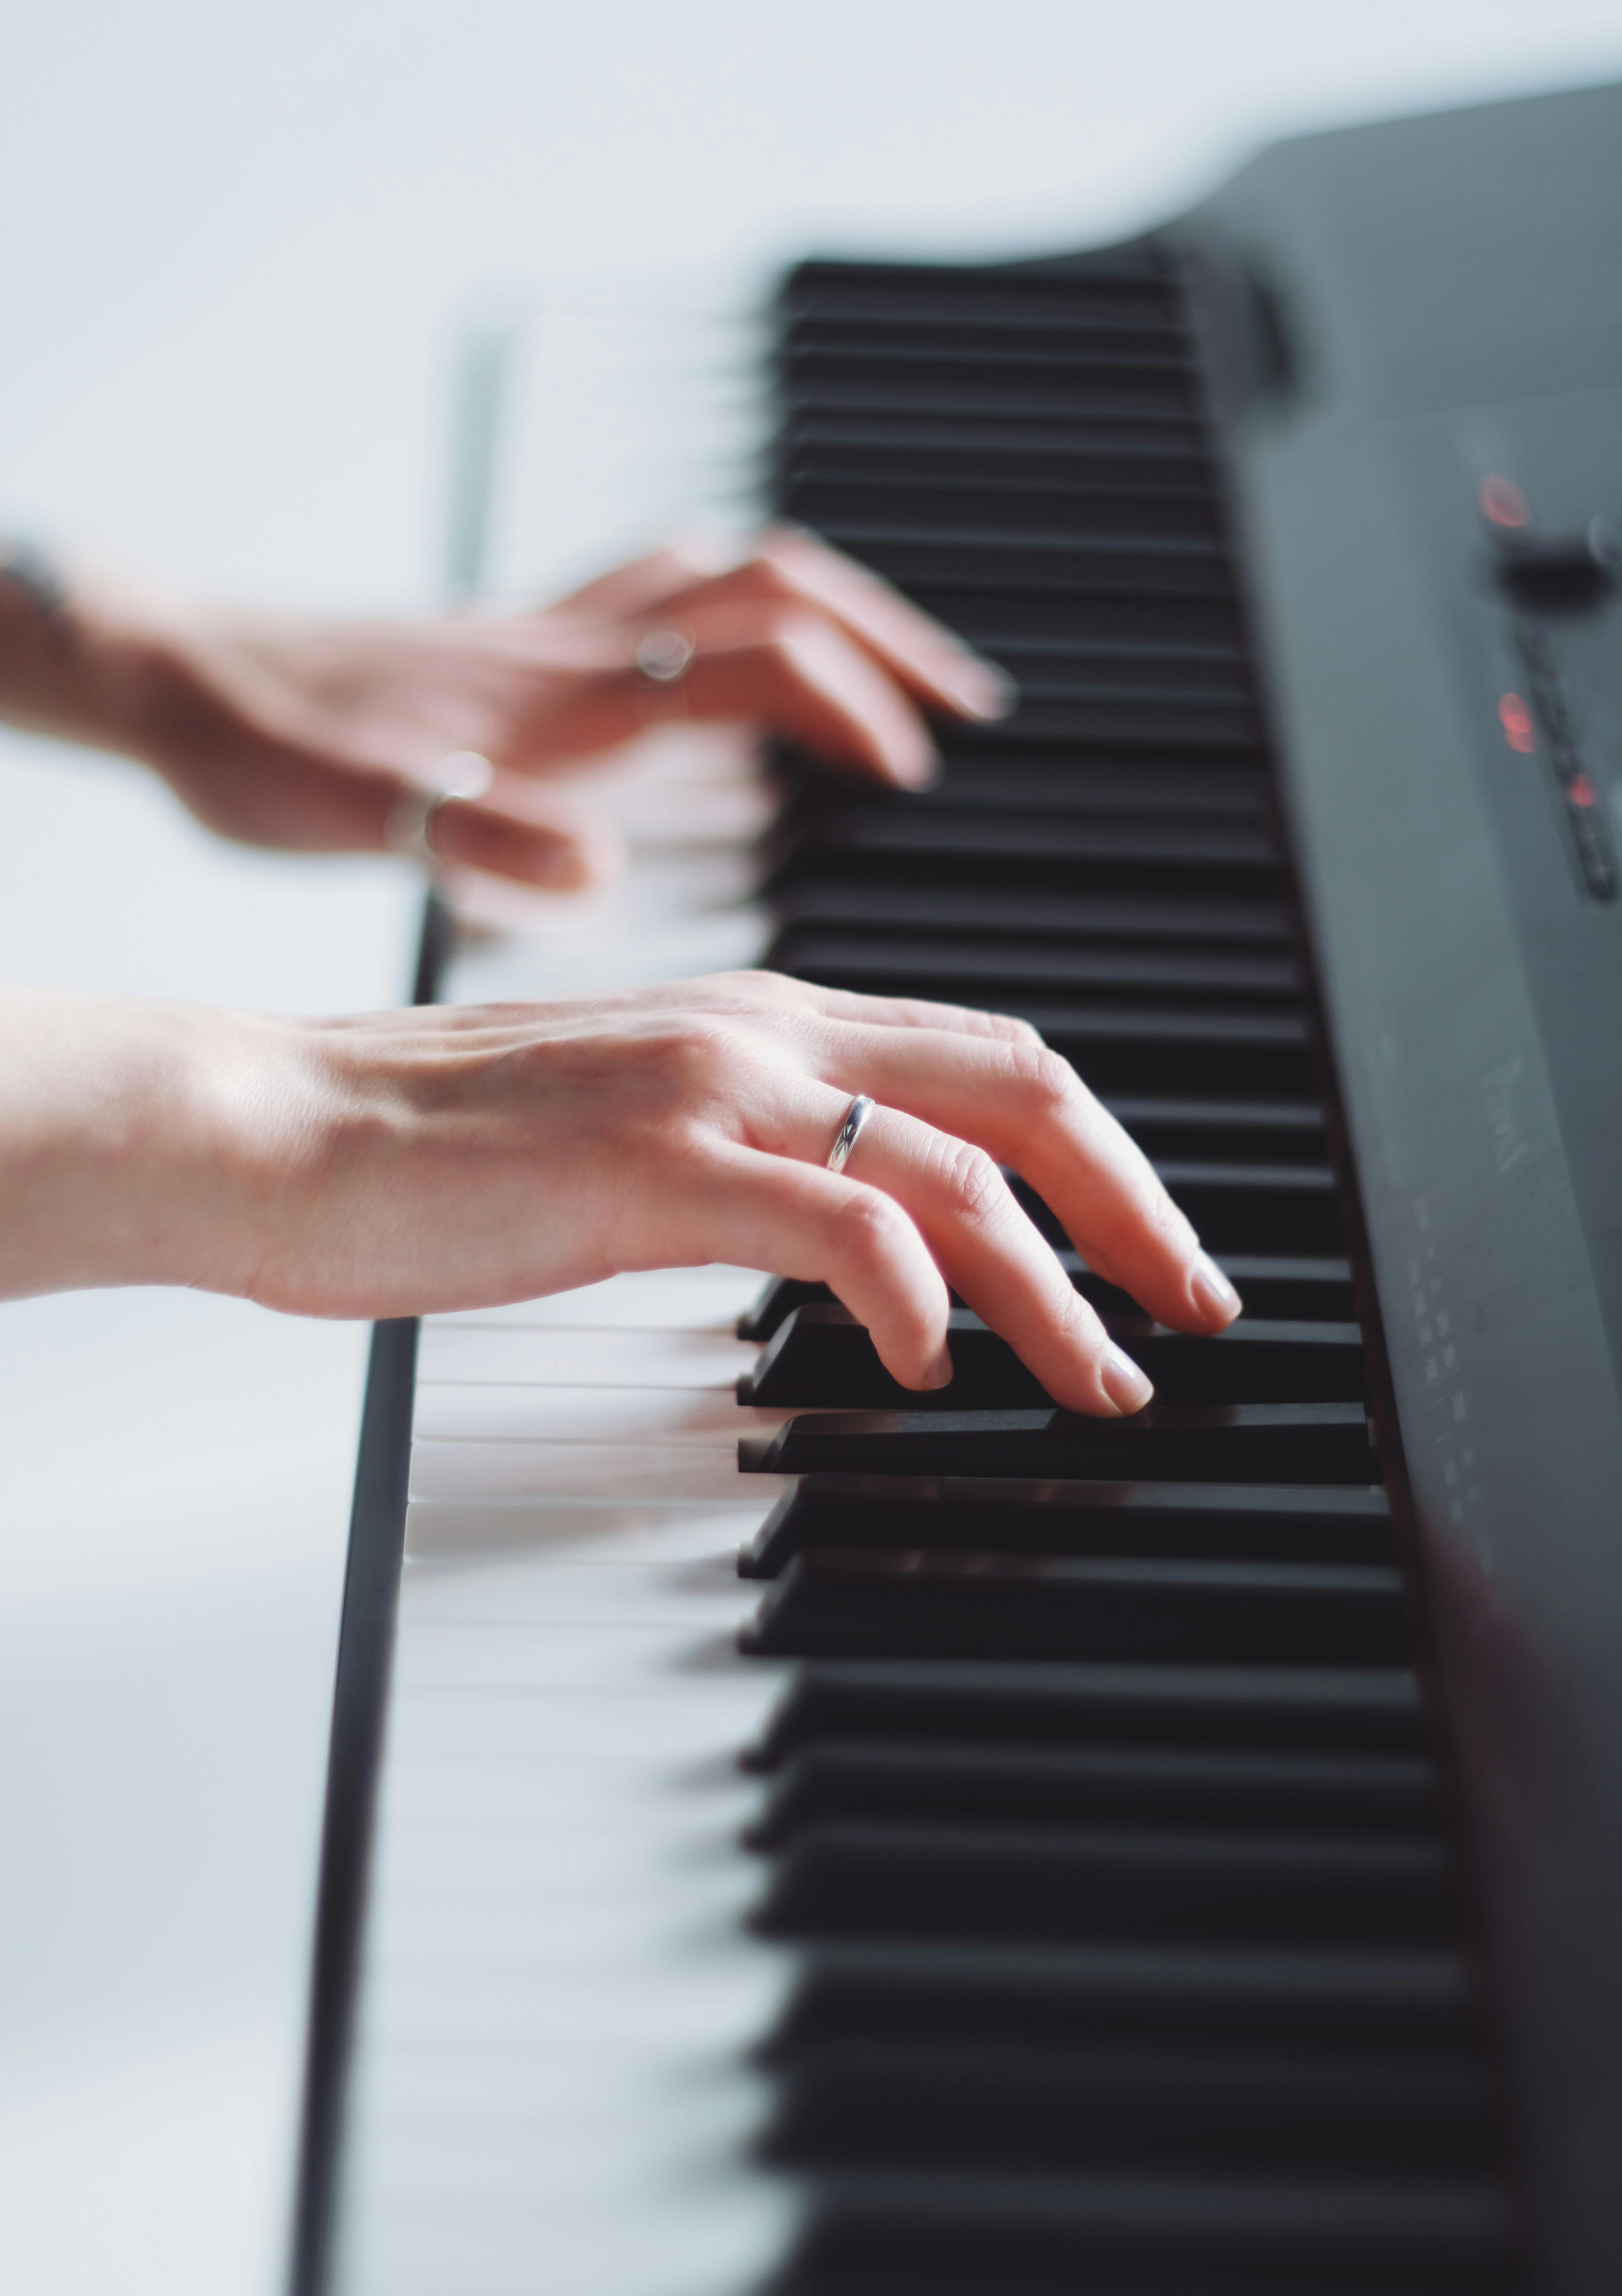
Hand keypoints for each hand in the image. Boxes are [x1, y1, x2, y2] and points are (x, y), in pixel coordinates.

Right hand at [1, 975, 1239, 1415]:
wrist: (272, 1123)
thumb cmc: (424, 1146)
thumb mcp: (623, 1127)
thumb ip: (740, 1155)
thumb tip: (837, 1231)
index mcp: (758, 1017)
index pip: (985, 1059)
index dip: (1097, 1151)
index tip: (1147, 1245)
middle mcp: (759, 1030)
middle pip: (1021, 1086)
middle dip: (1132, 1203)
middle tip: (1191, 1308)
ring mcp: (710, 1088)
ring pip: (956, 1168)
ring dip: (1053, 1283)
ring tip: (1095, 1376)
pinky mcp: (653, 1165)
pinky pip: (842, 1222)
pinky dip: (919, 1294)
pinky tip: (933, 1365)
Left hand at [30, 530, 1009, 890]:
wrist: (166, 670)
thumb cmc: (250, 740)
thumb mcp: (348, 808)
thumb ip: (470, 833)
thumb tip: (600, 866)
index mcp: (557, 692)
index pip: (752, 655)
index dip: (850, 699)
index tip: (916, 766)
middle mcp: (570, 648)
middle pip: (769, 590)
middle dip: (880, 640)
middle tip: (962, 707)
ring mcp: (548, 638)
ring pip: (725, 580)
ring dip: (824, 620)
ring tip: (893, 686)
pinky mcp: (518, 648)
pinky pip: (663, 603)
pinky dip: (736, 627)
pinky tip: (744, 689)